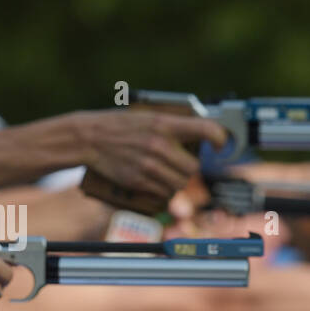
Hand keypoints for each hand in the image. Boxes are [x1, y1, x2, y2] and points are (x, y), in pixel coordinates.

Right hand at [74, 108, 227, 205]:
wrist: (88, 138)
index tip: (221, 144)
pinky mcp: (138, 181)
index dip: (220, 138)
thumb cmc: (118, 125)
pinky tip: (157, 183)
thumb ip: (170, 126)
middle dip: (189, 168)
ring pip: (180, 183)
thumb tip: (195, 134)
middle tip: (182, 164)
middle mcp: (159, 145)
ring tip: (167, 174)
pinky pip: (163, 193)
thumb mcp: (147, 117)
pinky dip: (164, 191)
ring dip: (177, 182)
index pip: (206, 129)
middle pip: (193, 167)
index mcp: (164, 124)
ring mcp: (149, 165)